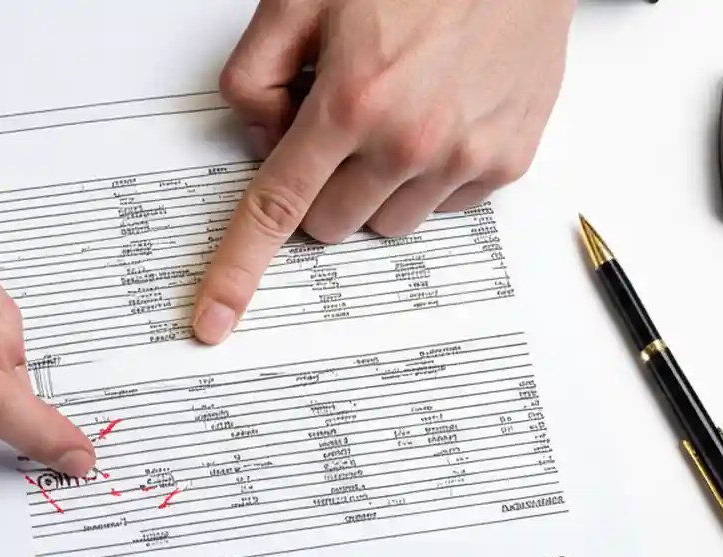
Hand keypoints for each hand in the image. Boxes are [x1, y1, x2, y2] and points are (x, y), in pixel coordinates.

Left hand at [192, 0, 575, 342]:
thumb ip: (255, 73)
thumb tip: (259, 137)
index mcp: (351, 101)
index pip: (276, 206)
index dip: (236, 269)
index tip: (214, 318)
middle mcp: (411, 141)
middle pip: (329, 223)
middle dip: (320, 185)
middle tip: (339, 121)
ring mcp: (465, 157)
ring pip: (387, 222)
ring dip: (376, 183)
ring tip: (398, 108)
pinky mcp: (508, 161)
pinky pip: (444, 206)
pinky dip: (430, 173)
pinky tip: (440, 113)